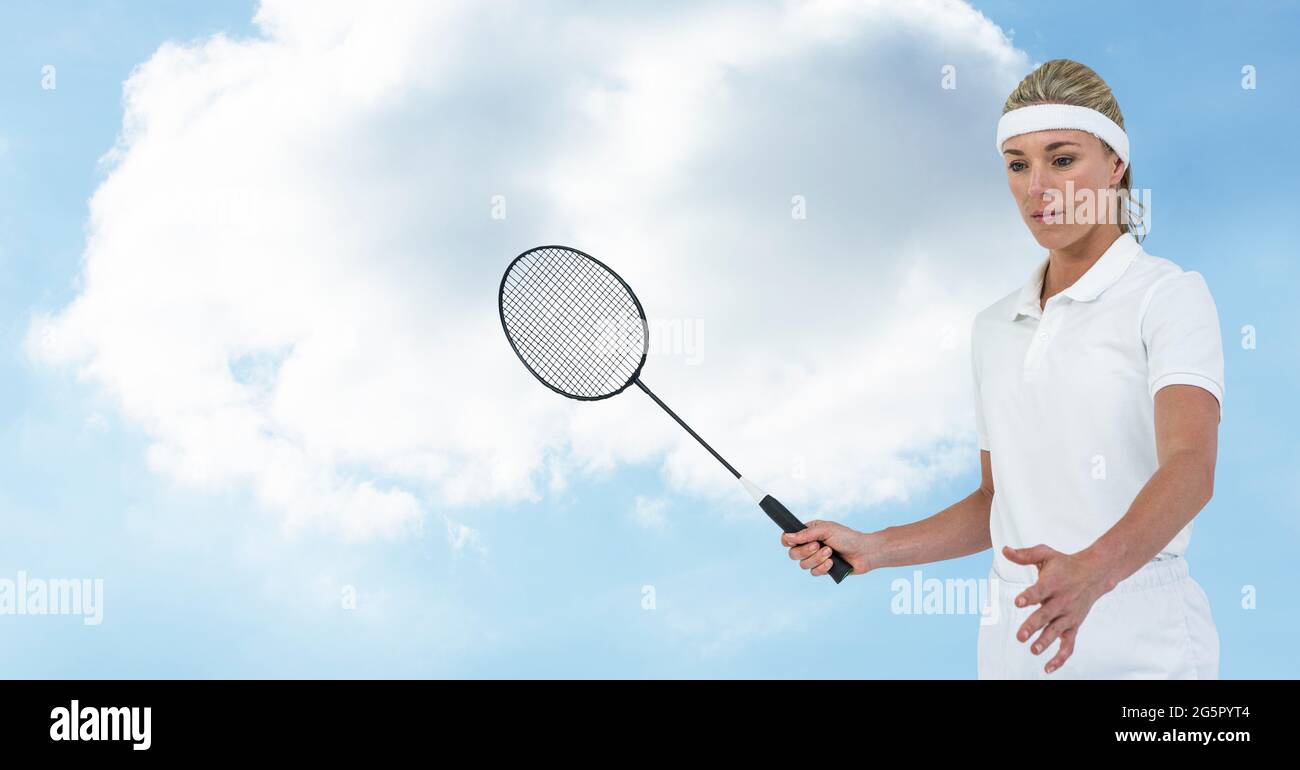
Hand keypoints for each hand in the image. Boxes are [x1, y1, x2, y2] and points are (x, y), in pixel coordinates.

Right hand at [780, 521, 874, 577]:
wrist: (864, 552)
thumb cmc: (847, 537)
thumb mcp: (826, 530)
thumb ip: (806, 534)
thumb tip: (787, 537)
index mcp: (809, 533)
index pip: (788, 538)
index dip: (787, 541)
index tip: (792, 542)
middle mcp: (810, 545)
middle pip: (793, 554)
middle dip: (806, 551)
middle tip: (819, 545)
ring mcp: (816, 558)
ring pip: (803, 565)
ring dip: (817, 559)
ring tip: (831, 553)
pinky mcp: (823, 569)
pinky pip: (813, 573)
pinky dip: (823, 568)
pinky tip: (833, 563)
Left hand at [1002, 544, 1115, 673]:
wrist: (1095, 572)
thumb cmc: (1065, 563)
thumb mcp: (1045, 554)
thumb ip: (1024, 555)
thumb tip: (1004, 550)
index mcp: (1053, 583)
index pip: (1039, 591)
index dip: (1028, 597)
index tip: (1018, 602)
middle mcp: (1061, 601)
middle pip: (1045, 615)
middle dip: (1033, 626)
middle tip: (1020, 636)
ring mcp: (1068, 615)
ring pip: (1056, 631)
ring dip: (1045, 642)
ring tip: (1033, 650)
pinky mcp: (1073, 626)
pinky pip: (1068, 645)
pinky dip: (1060, 658)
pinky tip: (1047, 668)